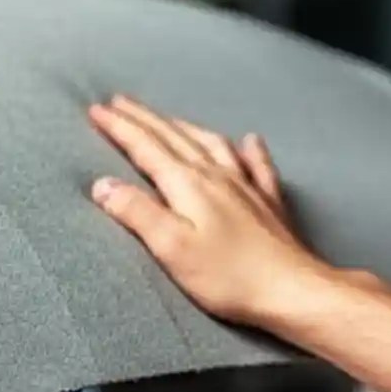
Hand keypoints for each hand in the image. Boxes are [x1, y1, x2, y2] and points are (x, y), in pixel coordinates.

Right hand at [88, 95, 381, 327]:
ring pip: (210, 143)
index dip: (119, 127)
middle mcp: (216, 175)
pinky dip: (250, 149)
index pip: (145, 147)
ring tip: (168, 117)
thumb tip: (103, 184)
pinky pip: (258, 165)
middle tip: (119, 101)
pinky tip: (250, 139)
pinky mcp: (269, 203)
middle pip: (173, 137)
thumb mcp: (171, 247)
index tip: (97, 110)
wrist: (293, 290)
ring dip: (184, 126)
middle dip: (143, 118)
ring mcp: (247, 186)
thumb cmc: (228, 276)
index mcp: (188, 184)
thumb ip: (137, 212)